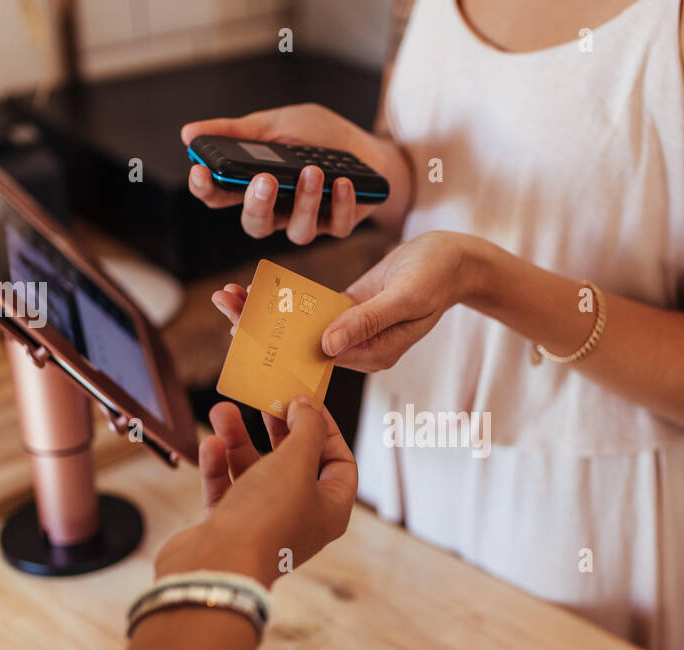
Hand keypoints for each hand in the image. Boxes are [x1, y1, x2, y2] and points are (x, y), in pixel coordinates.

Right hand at [153, 399, 357, 586]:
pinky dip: (219, 466)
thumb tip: (308, 406)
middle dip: (278, 429)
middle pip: (294, 464)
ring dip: (239, 440)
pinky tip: (210, 444)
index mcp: (330, 510)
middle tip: (266, 401)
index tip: (305, 402)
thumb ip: (306, 428)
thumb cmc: (266, 517)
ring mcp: (263, 524)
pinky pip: (227, 489)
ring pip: (255, 472)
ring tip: (222, 411)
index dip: (327, 429)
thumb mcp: (296, 462)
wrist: (216, 567)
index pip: (339, 463)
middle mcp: (300, 518)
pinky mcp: (228, 528)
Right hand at [181, 104, 400, 245]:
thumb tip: (189, 132)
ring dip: (305, 202)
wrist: (368, 147)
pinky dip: (341, 203)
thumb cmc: (318, 136)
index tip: (201, 172)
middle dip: (257, 205)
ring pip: (297, 232)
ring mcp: (308, 220)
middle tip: (265, 180)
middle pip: (255, 224)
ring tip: (313, 172)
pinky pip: (336, 226)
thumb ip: (238, 132)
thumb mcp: (277, 124)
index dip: (206, 189)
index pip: (220, 196)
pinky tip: (343, 182)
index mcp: (254, 184)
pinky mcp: (338, 225)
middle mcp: (278, 209)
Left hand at [210, 232, 479, 372]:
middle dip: (262, 328)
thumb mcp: (404, 297)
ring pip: (301, 326)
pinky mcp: (351, 308)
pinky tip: (259, 290)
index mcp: (374, 355)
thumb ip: (366, 320)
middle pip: (301, 344)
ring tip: (229, 296)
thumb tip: (326, 345)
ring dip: (268, 312)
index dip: (278, 346)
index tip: (243, 332)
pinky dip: (287, 300)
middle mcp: (360, 348)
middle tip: (225, 308)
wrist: (457, 258)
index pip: (317, 357)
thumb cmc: (438, 275)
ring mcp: (354, 328)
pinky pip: (313, 308)